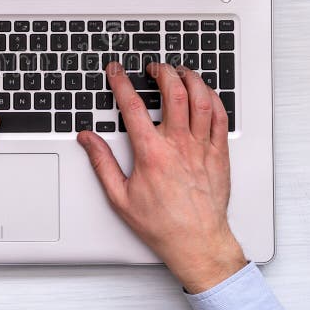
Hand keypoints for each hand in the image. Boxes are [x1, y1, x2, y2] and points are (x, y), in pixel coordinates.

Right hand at [77, 62, 245, 293]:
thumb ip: (102, 163)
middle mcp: (178, 145)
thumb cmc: (162, 224)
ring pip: (201, 99)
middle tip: (153, 67)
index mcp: (151, 153)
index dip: (121, 82)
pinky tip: (205, 94)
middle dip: (162, 71)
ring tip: (179, 72)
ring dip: (190, 79)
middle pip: (173, 92)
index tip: (116, 71)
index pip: (132, 106)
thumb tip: (88, 140)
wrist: (196, 242)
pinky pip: (221, 117)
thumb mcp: (120, 197)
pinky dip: (213, 99)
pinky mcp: (219, 153)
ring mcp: (202, 147)